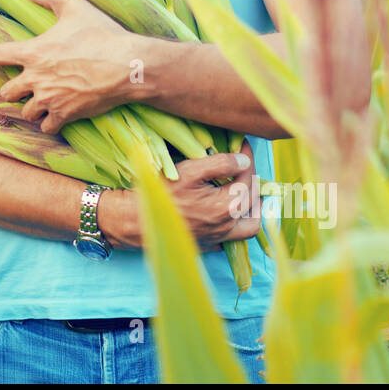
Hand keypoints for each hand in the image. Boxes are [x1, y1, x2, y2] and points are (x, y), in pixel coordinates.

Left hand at [0, 0, 138, 132]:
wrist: (128, 65)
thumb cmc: (101, 34)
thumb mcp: (74, 7)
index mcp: (33, 52)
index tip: (0, 56)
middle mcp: (36, 78)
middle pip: (6, 91)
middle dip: (13, 88)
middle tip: (25, 83)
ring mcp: (49, 99)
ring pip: (25, 112)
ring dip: (32, 106)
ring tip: (43, 100)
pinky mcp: (65, 115)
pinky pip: (46, 127)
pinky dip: (49, 123)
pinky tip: (57, 114)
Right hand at [99, 141, 261, 251]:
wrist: (135, 220)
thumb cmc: (161, 193)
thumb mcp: (190, 170)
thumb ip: (220, 163)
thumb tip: (243, 161)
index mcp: (225, 206)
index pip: (248, 178)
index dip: (247, 158)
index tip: (242, 144)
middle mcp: (226, 226)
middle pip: (253, 202)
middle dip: (252, 179)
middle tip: (243, 165)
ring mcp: (217, 238)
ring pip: (249, 227)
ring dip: (252, 209)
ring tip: (247, 194)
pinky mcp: (206, 244)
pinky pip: (231, 238)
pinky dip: (235, 224)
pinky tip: (226, 212)